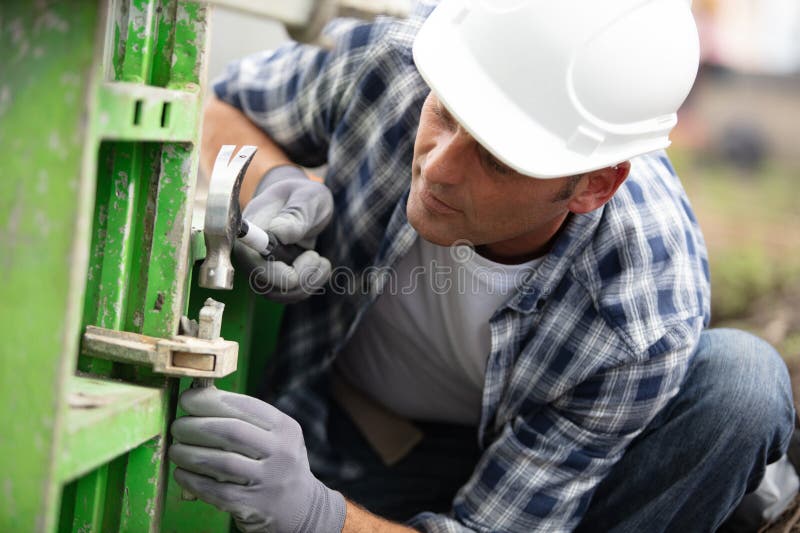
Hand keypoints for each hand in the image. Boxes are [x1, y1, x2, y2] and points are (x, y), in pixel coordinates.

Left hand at [169, 387, 345, 532]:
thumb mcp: (276, 436)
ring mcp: (269, 481)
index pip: (245, 407)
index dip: (211, 401)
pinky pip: (216, 491)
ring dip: (190, 453)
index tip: (187, 400)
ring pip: (221, 462)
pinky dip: (193, 480)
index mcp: (285, 428)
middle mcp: (282, 452)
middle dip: (196, 426)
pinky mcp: (253, 506)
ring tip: (175, 450)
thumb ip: (245, 420)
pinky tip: (182, 473)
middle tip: (177, 426)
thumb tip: (199, 399)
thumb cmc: (278, 463)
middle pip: (231, 432)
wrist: (301, 507)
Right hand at [237, 165, 333, 302]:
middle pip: (267, 286)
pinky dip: (310, 285)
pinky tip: (321, 266)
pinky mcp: (276, 277)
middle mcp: (250, 255)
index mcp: (250, 234)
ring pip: (280, 294)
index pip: (253, 264)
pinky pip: (290, 294)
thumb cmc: (303, 196)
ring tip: (322, 261)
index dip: (276, 272)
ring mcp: (262, 268)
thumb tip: (278, 233)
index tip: (305, 260)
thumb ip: (295, 213)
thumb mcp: (306, 197)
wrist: (304, 203)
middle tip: (316, 257)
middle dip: (300, 277)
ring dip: (308, 283)